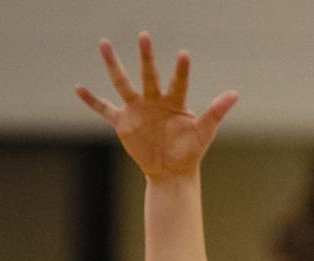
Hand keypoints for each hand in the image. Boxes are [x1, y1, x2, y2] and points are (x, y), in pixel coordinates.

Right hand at [76, 34, 236, 181]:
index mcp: (174, 102)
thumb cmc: (190, 150)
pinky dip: (91, 100)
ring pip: (122, 83)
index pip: (178, 82)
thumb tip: (235, 94)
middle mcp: (154, 100)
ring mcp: (136, 109)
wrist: (172, 170)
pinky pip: (103, 108)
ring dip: (113, 64)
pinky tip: (78, 88)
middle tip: (145, 36)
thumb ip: (216, 112)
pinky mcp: (122, 121)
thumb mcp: (204, 132)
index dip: (181, 70)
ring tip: (104, 43)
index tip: (184, 54)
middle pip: (148, 75)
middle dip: (146, 57)